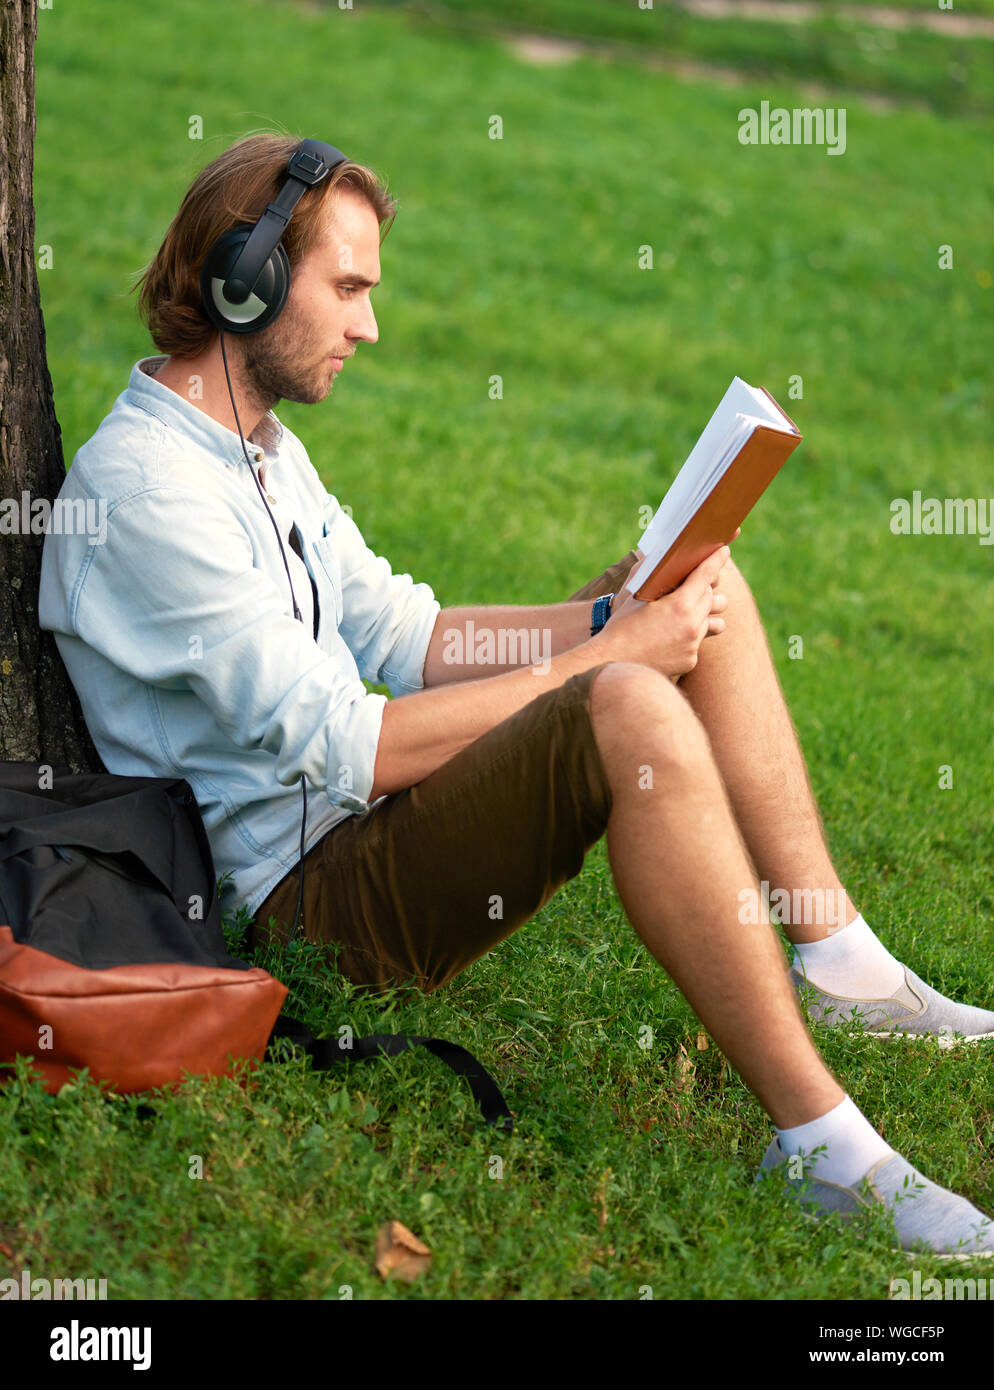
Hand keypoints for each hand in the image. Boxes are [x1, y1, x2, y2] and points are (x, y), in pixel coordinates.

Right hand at [593, 542, 732, 678]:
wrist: (612, 665)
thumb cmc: (620, 627)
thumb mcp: (634, 596)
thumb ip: (649, 574)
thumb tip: (656, 555)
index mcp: (680, 604)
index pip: (705, 575)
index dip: (716, 560)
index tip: (723, 550)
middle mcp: (692, 624)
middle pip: (711, 597)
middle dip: (705, 588)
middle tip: (694, 584)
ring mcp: (693, 644)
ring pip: (712, 621)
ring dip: (703, 613)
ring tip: (689, 612)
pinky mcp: (690, 660)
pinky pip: (698, 641)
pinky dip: (688, 635)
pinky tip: (671, 636)